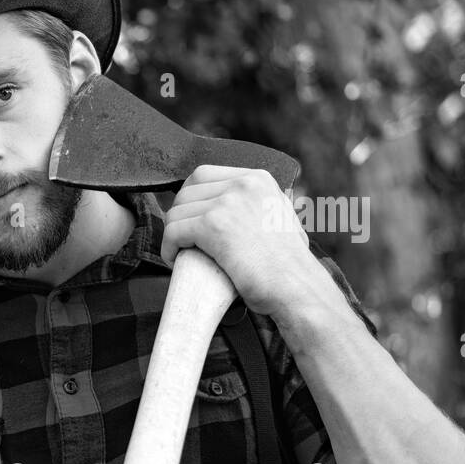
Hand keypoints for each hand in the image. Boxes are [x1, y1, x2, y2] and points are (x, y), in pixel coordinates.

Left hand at [160, 165, 322, 319]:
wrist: (297, 288)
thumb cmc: (289, 266)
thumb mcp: (279, 219)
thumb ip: (259, 206)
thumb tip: (239, 209)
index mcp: (258, 179)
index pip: (204, 175)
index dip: (190, 198)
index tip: (189, 219)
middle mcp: (243, 184)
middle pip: (187, 190)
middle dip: (178, 215)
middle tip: (181, 238)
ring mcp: (228, 202)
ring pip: (176, 212)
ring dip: (172, 234)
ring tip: (180, 252)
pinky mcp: (213, 225)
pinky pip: (173, 231)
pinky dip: (167, 247)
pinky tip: (175, 259)